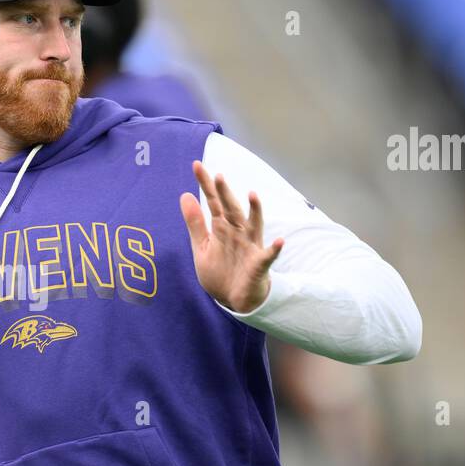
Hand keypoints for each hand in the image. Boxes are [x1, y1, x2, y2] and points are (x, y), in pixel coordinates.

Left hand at [179, 160, 283, 313]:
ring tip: (252, 195)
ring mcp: (250, 247)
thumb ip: (195, 223)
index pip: (213, 202)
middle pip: (231, 209)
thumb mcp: (201, 247)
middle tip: (218, 176)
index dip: (206, 185)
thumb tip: (185, 195)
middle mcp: (237, 233)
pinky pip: (268, 256)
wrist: (234, 300)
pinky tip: (279, 241)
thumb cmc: (220, 271)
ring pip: (253, 226)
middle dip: (225, 193)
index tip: (196, 165)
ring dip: (254, 211)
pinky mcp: (258, 265)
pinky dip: (274, 249)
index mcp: (222, 228)